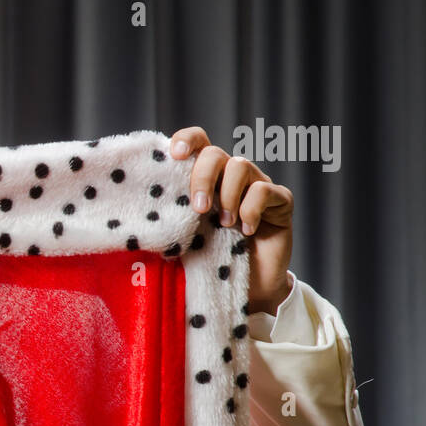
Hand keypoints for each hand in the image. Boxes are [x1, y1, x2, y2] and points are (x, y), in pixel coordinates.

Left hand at [169, 126, 293, 314]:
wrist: (249, 286)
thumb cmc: (212, 258)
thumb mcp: (186, 235)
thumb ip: (172, 218)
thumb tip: (144, 212)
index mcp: (207, 177)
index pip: (199, 142)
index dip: (187, 140)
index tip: (175, 154)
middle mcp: (232, 176)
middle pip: (215, 154)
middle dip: (203, 177)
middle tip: (199, 208)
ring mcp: (258, 185)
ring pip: (241, 166)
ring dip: (228, 195)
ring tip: (223, 224)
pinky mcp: (280, 201)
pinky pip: (264, 191)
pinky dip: (251, 210)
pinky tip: (246, 231)